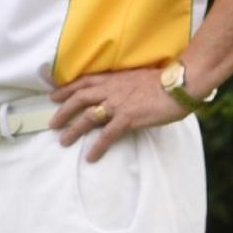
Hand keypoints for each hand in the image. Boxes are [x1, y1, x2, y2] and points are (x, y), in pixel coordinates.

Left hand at [50, 66, 185, 159]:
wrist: (179, 84)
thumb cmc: (166, 80)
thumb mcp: (139, 76)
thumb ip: (126, 83)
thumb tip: (125, 91)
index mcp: (114, 79)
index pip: (84, 82)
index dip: (67, 89)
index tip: (55, 96)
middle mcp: (111, 90)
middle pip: (79, 99)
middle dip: (63, 111)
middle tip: (53, 123)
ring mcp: (118, 104)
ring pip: (88, 117)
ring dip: (74, 130)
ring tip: (63, 141)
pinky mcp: (128, 118)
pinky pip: (108, 135)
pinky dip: (98, 146)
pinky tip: (91, 157)